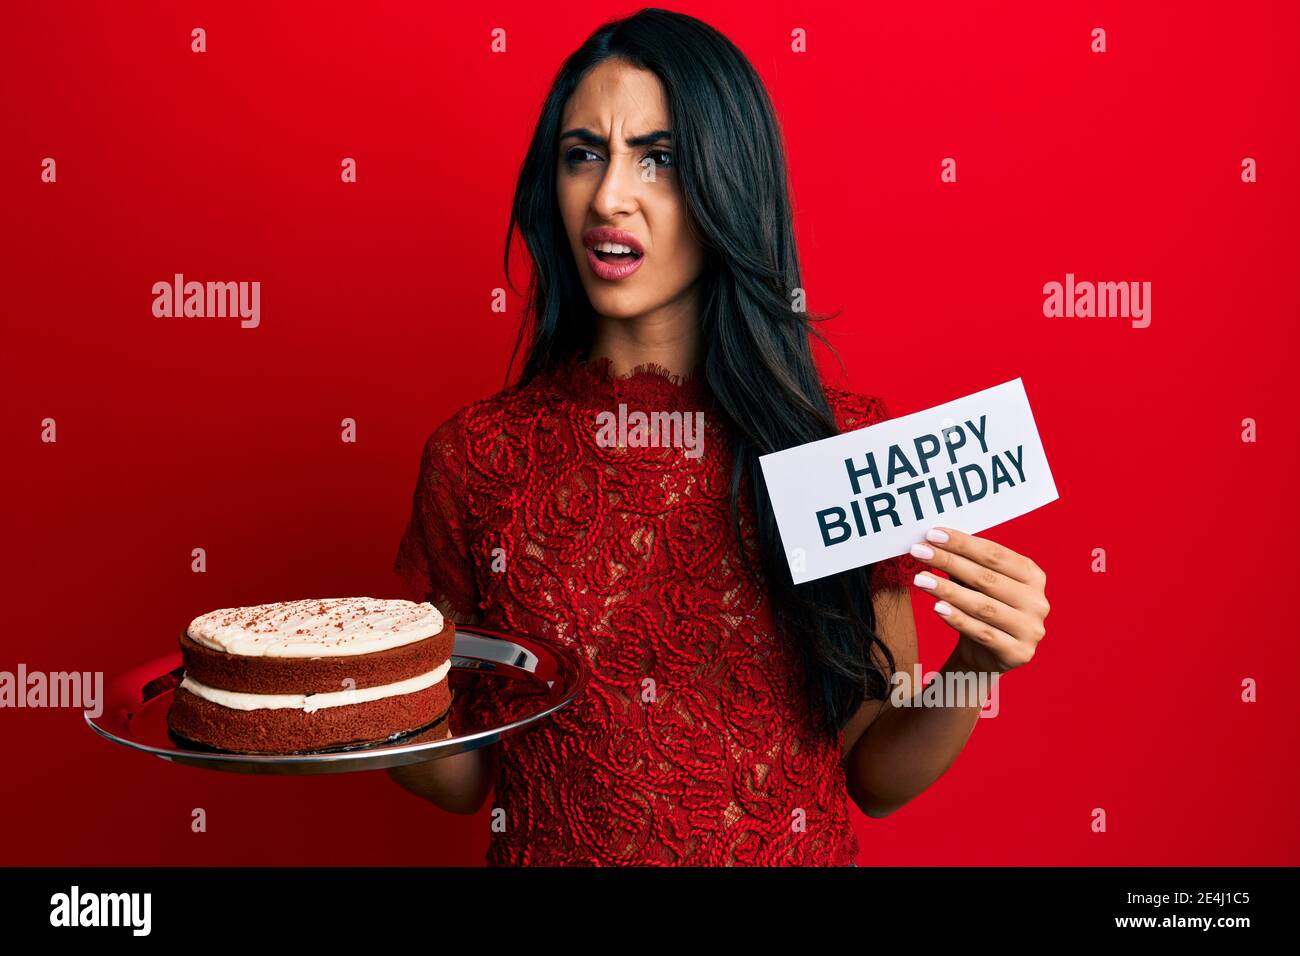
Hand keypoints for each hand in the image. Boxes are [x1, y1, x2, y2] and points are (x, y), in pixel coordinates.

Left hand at [908, 527, 1049, 673]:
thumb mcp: (976, 584)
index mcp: (1032, 576)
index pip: (995, 554)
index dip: (962, 543)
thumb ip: (964, 564)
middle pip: (987, 578)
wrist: (986, 657)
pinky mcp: (1018, 653)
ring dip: (948, 590)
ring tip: (920, 580)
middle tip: (918, 552)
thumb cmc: (981, 610)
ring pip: (983, 606)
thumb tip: (934, 540)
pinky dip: (958, 619)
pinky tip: (937, 607)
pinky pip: (982, 633)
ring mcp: (1030, 629)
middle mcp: (1036, 601)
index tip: (932, 534)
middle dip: (949, 562)